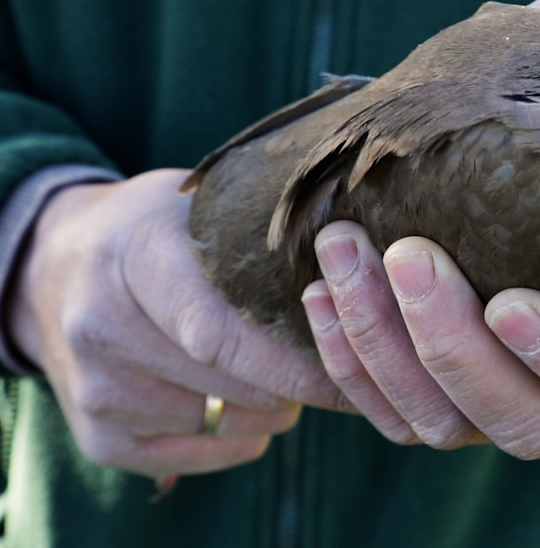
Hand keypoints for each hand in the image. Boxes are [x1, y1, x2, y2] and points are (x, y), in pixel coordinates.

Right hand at [7, 169, 346, 478]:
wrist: (58, 267)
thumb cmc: (160, 229)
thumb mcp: (203, 203)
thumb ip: (267, 229)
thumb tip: (360, 252)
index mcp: (136, 256)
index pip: (219, 330)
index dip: (291, 360)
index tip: (349, 363)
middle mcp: (103, 327)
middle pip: (229, 383)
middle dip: (299, 384)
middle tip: (342, 368)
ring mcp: (95, 388)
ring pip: (221, 422)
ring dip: (274, 411)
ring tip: (292, 380)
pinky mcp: (97, 437)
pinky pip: (195, 455)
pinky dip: (239, 440)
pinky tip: (255, 412)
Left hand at [301, 224, 539, 457]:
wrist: (517, 202)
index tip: (511, 303)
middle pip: (528, 421)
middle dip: (453, 346)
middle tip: (407, 255)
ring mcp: (508, 407)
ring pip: (446, 426)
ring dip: (384, 346)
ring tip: (342, 251)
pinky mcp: (442, 408)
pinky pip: (392, 417)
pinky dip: (349, 363)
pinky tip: (320, 289)